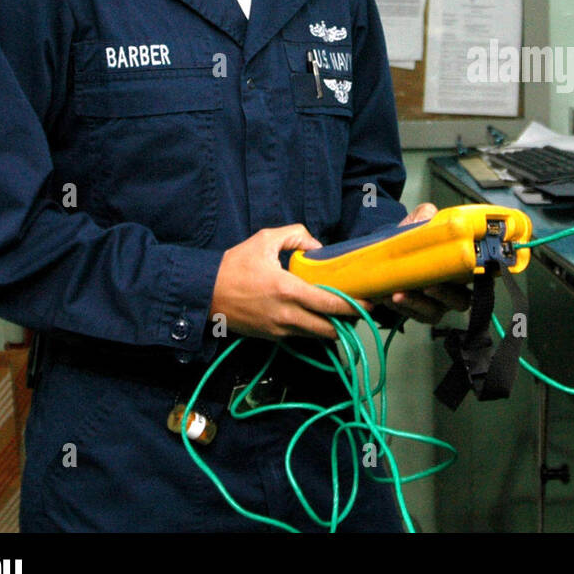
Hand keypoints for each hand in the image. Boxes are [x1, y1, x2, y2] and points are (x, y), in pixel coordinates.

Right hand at [211, 224, 369, 340]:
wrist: (204, 293)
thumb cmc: (235, 265)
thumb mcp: (265, 239)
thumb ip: (296, 235)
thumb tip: (318, 247)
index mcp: (288, 290)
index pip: (329, 304)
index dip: (353, 306)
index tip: (369, 303)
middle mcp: (286, 315)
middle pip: (329, 329)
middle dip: (347, 322)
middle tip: (358, 311)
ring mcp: (279, 330)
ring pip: (316, 336)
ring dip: (331, 328)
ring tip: (341, 315)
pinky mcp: (271, 337)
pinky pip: (300, 337)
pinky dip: (313, 330)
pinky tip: (317, 318)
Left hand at [381, 203, 472, 324]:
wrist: (387, 259)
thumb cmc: (411, 246)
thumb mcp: (417, 227)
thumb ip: (425, 218)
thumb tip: (429, 212)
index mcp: (460, 269)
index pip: (476, 275)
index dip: (477, 276)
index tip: (467, 271)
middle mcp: (454, 290)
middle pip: (461, 301)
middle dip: (445, 295)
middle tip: (430, 287)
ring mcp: (437, 305)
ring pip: (436, 311)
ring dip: (418, 304)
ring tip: (401, 293)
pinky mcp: (419, 314)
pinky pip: (414, 316)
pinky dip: (402, 307)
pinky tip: (389, 296)